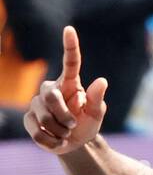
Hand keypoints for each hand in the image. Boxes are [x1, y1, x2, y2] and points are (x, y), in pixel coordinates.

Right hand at [23, 24, 106, 153]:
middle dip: (63, 116)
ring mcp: (37, 103)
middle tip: (72, 126)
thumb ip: (97, 99)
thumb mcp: (95, 114)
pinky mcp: (29, 119)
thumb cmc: (86, 125)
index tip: (70, 30)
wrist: (74, 144)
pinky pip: (37, 132)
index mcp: (69, 84)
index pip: (70, 62)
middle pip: (50, 97)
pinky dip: (52, 142)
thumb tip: (102, 81)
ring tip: (66, 134)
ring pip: (43, 117)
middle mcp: (50, 89)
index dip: (70, 46)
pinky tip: (57, 141)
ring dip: (60, 131)